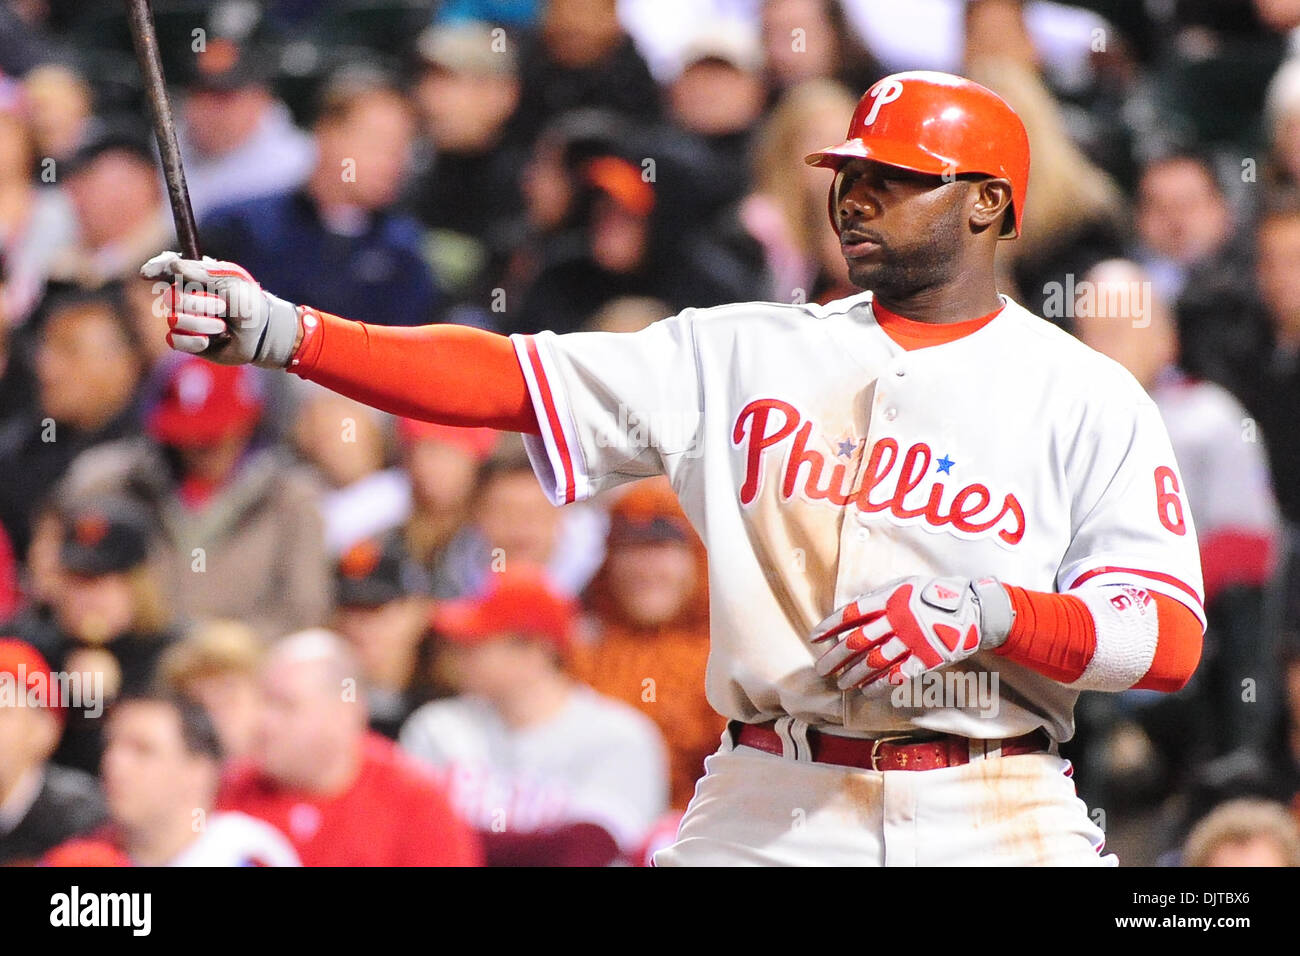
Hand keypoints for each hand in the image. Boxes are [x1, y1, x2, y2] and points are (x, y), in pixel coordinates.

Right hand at [140, 252, 300, 367]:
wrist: (262, 335)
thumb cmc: (249, 304)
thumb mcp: (230, 282)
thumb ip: (202, 272)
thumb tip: (173, 266)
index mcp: (196, 277)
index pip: (167, 267)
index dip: (156, 268)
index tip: (149, 272)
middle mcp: (186, 296)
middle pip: (170, 296)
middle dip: (198, 303)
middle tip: (222, 306)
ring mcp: (184, 319)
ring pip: (173, 319)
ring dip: (202, 323)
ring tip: (223, 325)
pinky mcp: (186, 341)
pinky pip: (175, 340)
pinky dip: (195, 340)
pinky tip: (212, 340)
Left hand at [810, 576, 1013, 693]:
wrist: (974, 609)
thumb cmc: (935, 595)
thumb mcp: (906, 585)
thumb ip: (880, 597)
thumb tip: (853, 610)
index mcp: (889, 599)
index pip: (851, 614)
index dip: (830, 626)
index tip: (814, 638)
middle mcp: (896, 620)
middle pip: (857, 641)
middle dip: (835, 657)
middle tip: (821, 669)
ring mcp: (911, 640)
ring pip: (874, 661)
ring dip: (854, 674)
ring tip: (842, 684)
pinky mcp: (925, 658)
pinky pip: (897, 675)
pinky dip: (880, 684)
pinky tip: (867, 690)